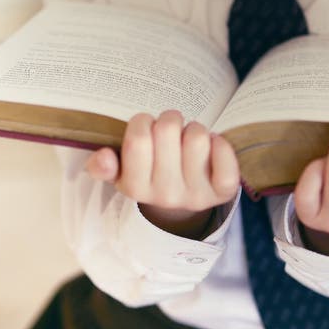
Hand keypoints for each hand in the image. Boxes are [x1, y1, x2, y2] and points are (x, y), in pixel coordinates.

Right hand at [85, 110, 240, 233]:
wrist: (181, 207)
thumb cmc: (150, 174)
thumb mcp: (122, 173)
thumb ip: (104, 165)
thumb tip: (102, 157)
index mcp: (136, 187)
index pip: (137, 139)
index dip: (143, 121)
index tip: (146, 127)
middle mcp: (165, 195)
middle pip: (168, 129)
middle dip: (169, 121)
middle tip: (169, 133)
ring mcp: (195, 194)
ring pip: (197, 136)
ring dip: (193, 129)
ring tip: (188, 141)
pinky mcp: (222, 191)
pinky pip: (226, 158)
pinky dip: (221, 144)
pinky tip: (212, 147)